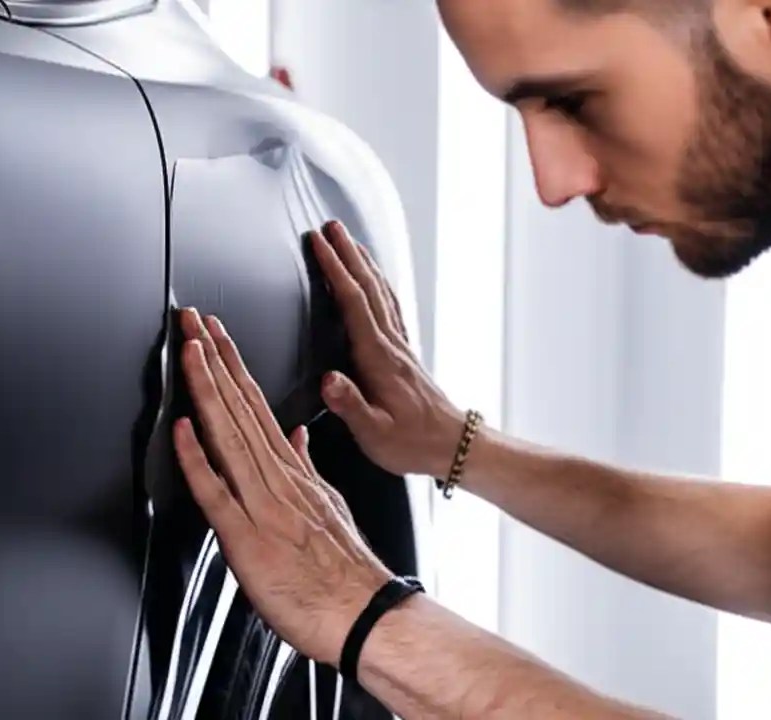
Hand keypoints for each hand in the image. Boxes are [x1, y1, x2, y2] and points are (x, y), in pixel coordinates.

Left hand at [172, 307, 391, 665]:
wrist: (362, 614)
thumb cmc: (342, 570)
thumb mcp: (327, 505)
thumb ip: (305, 468)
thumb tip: (294, 436)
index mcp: (290, 471)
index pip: (255, 405)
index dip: (232, 366)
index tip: (215, 334)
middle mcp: (275, 478)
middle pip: (240, 407)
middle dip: (214, 359)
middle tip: (193, 319)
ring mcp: (260, 504)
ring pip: (228, 434)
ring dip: (207, 389)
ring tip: (190, 350)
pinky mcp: (246, 538)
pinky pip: (216, 491)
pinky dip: (198, 457)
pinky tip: (182, 428)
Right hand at [310, 220, 464, 477]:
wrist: (452, 447)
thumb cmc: (412, 443)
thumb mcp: (375, 434)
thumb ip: (350, 405)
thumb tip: (328, 380)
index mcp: (378, 359)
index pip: (353, 303)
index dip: (335, 270)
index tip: (318, 243)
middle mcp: (390, 345)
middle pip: (367, 287)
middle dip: (347, 253)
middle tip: (328, 225)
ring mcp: (399, 346)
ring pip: (380, 292)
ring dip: (363, 263)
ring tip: (348, 240)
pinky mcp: (403, 354)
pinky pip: (388, 306)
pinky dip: (377, 284)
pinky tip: (372, 279)